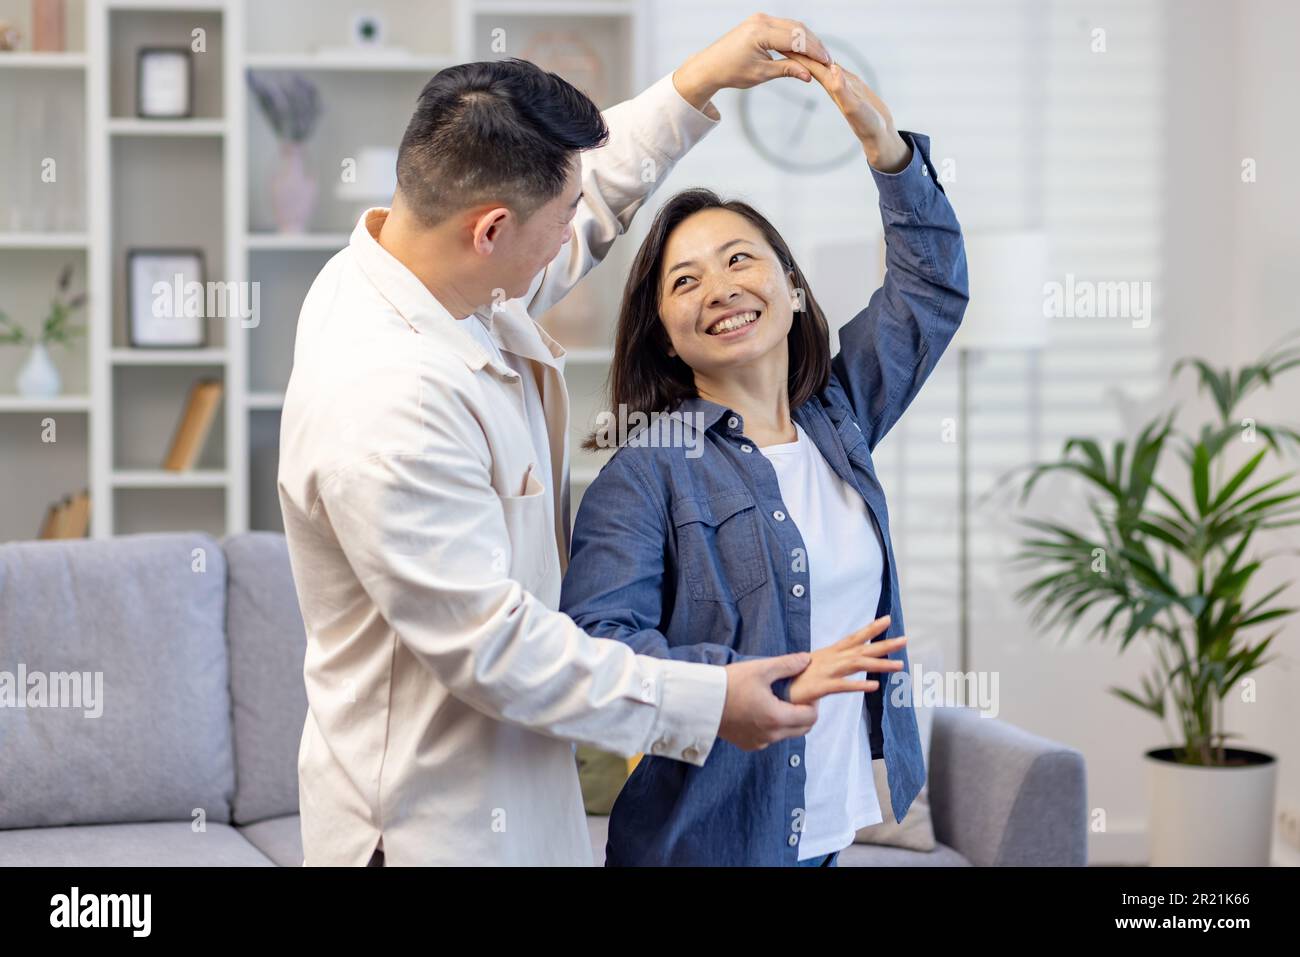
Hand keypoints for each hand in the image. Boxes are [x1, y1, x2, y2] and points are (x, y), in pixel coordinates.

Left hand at [673, 13, 832, 111]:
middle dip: (814, 44)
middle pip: (798, 28)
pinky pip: (784, 27)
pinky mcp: (760, 22)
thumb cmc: (731, 71)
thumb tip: (809, 75)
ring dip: (807, 40)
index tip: (826, 62)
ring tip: (819, 56)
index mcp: (760, 32)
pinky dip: (796, 37)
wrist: (711, 65)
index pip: (796, 38)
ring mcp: (760, 19)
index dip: (813, 50)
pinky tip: (805, 50)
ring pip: (793, 26)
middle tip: (826, 60)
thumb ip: (787, 70)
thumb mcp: (761, 73)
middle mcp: (761, 21)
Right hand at [719, 652, 819, 749]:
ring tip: (778, 700)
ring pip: (786, 734)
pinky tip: (762, 710)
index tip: (807, 690)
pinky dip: (773, 726)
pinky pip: (770, 738)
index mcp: (776, 717)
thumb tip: (806, 660)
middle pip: (802, 728)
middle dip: (805, 712)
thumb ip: (787, 664)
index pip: (811, 716)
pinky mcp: (747, 744)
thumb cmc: (728, 684)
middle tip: (796, 694)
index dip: (814, 702)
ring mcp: (759, 742)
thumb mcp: (760, 669)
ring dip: (789, 719)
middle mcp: (770, 735)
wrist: (699, 701)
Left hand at [785, 52, 911, 172]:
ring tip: (796, 43)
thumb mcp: (854, 107)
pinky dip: (826, 61)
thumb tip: (831, 68)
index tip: (779, 42)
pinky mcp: (851, 84)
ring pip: (821, 64)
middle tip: (780, 38)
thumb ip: (842, 89)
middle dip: (798, 50)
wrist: (877, 134)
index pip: (809, 65)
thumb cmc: (867, 124)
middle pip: (812, 63)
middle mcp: (833, 84)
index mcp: (830, 87)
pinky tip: (822, 59)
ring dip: (809, 54)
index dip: (796, 53)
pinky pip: (834, 69)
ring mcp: (841, 83)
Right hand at [787, 615, 905, 705]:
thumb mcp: (814, 667)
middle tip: (904, 639)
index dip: (870, 629)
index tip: (887, 620)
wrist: (775, 691)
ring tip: (899, 665)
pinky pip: (842, 686)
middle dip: (884, 644)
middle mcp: (830, 659)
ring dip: (879, 664)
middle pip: (861, 649)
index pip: (853, 638)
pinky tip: (874, 686)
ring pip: (856, 664)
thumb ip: (830, 665)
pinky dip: (858, 685)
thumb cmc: (793, 680)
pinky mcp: (820, 687)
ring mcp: (825, 672)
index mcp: (829, 654)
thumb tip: (842, 665)